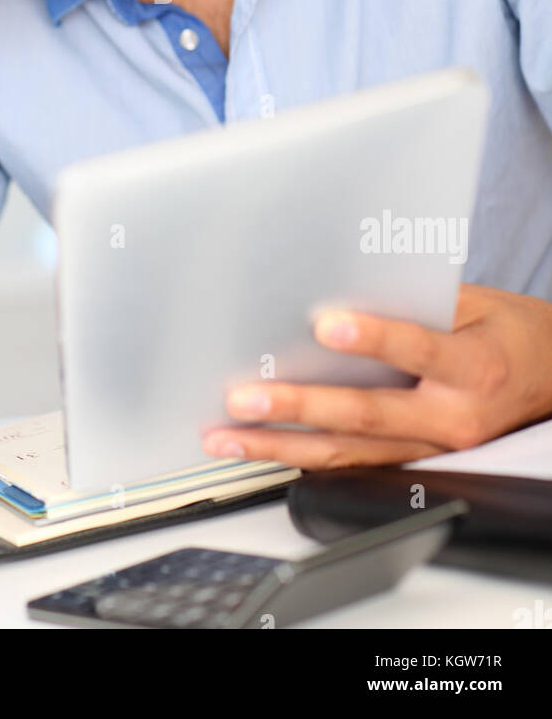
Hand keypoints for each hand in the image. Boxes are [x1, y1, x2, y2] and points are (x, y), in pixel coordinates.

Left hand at [202, 283, 551, 468]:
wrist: (546, 382)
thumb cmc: (505, 335)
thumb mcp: (476, 302)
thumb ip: (414, 297)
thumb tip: (344, 282)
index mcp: (472, 368)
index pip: (418, 351)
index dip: (373, 337)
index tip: (326, 323)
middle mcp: (450, 420)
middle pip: (366, 416)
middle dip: (299, 407)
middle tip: (245, 397)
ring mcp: (429, 451)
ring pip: (346, 453)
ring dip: (279, 445)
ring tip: (226, 435)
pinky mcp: (410, 464)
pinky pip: (349, 465)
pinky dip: (298, 457)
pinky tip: (256, 448)